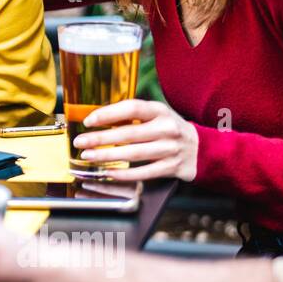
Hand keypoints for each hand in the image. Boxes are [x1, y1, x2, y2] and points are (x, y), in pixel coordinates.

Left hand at [71, 99, 197, 181]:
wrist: (201, 149)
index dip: (108, 114)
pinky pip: (144, 172)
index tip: (88, 120)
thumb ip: (132, 116)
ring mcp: (170, 149)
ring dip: (107, 156)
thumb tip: (97, 120)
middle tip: (81, 142)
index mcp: (160, 111)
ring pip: (133, 153)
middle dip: (100, 139)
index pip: (131, 108)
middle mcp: (166, 128)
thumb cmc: (169, 130)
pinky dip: (124, 173)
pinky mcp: (171, 167)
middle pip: (128, 133)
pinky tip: (109, 172)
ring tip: (88, 156)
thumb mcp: (156, 116)